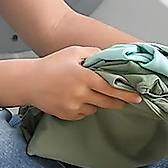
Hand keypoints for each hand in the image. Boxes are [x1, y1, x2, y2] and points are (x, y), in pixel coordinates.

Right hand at [26, 45, 141, 120]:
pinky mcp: (67, 115)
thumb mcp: (74, 52)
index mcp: (84, 76)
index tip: (138, 96)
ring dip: (98, 102)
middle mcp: (80, 93)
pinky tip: (76, 97)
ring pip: (96, 108)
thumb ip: (95, 54)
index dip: (126, 93)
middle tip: (128, 100)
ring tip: (88, 91)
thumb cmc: (52, 64)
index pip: (111, 87)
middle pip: (108, 101)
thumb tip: (111, 58)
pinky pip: (84, 113)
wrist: (29, 81)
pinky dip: (85, 107)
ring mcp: (73, 106)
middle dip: (119, 101)